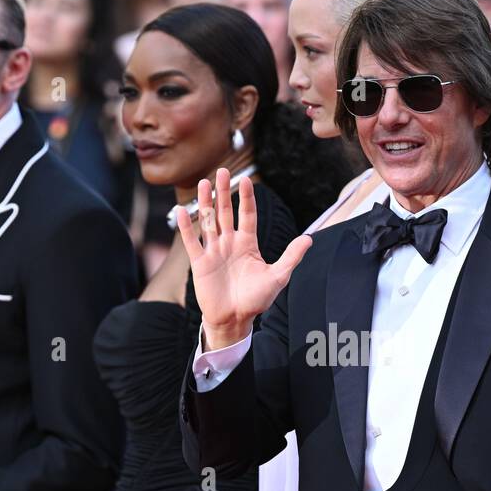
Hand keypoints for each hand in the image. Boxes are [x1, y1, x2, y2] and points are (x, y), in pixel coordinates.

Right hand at [174, 168, 311, 349]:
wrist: (235, 319)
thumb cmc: (256, 300)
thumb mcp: (278, 277)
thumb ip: (291, 257)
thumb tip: (309, 239)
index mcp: (248, 244)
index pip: (247, 215)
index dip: (246, 197)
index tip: (245, 179)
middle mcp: (229, 243)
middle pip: (226, 212)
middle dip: (224, 192)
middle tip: (222, 171)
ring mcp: (214, 251)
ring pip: (208, 221)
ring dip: (205, 202)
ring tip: (202, 183)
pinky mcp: (200, 263)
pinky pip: (192, 241)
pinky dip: (186, 227)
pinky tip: (181, 211)